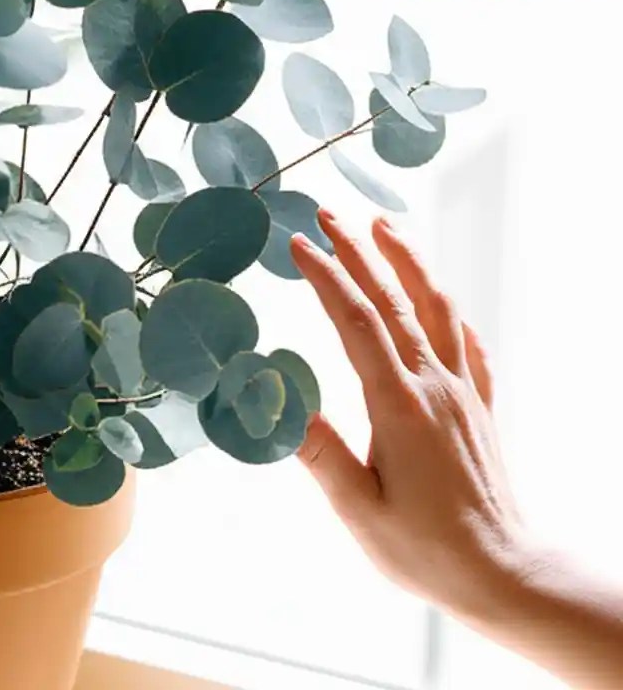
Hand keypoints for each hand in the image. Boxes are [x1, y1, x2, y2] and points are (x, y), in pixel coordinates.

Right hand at [289, 210, 529, 618]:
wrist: (504, 572)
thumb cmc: (426, 550)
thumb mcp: (359, 511)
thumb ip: (322, 456)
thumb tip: (283, 407)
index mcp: (398, 405)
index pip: (356, 322)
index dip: (326, 278)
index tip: (298, 245)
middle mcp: (435, 387)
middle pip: (395, 301)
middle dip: (360, 253)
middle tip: (330, 215)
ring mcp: (463, 394)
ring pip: (438, 310)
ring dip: (410, 264)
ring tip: (386, 230)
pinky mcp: (479, 410)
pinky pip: (467, 344)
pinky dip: (450, 312)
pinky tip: (441, 305)